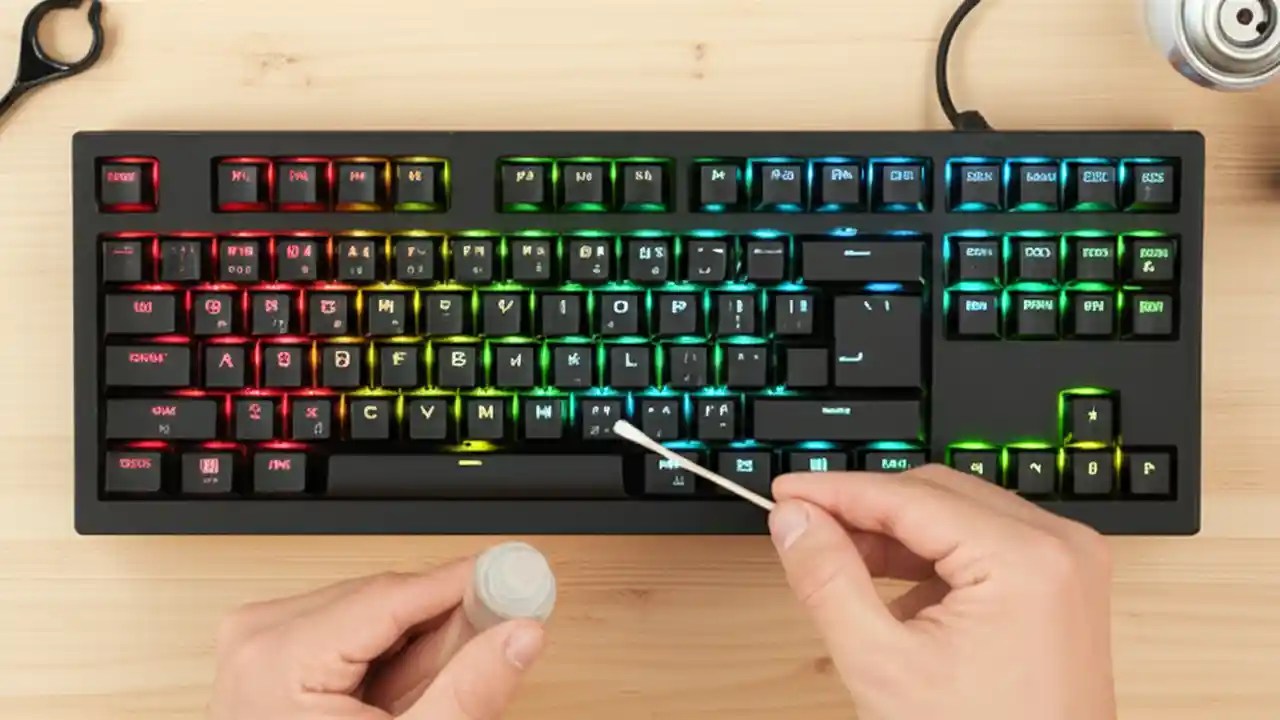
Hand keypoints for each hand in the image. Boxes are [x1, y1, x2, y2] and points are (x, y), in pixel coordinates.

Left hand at [208, 557, 544, 719]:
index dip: (463, 582)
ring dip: (411, 639)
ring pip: (369, 607)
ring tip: (415, 696)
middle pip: (383, 597)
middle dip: (440, 622)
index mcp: (282, 656)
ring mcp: (259, 635)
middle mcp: (261, 632)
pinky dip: (382, 649)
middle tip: (493, 643)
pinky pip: (346, 624)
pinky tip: (389, 691)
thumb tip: (521, 634)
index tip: (518, 577)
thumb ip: (467, 691)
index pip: (394, 593)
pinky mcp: (267, 644)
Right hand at [768, 465, 1115, 719]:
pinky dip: (932, 559)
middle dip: (864, 511)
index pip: (908, 496)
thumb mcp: (882, 664)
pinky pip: (982, 543)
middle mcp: (1059, 545)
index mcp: (1025, 558)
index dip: (836, 490)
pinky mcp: (1061, 583)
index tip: (786, 492)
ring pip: (956, 514)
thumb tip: (795, 520)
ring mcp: (1067, 563)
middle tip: (803, 527)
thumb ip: (828, 580)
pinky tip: (894, 593)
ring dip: (895, 535)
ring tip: (841, 564)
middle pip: (934, 494)